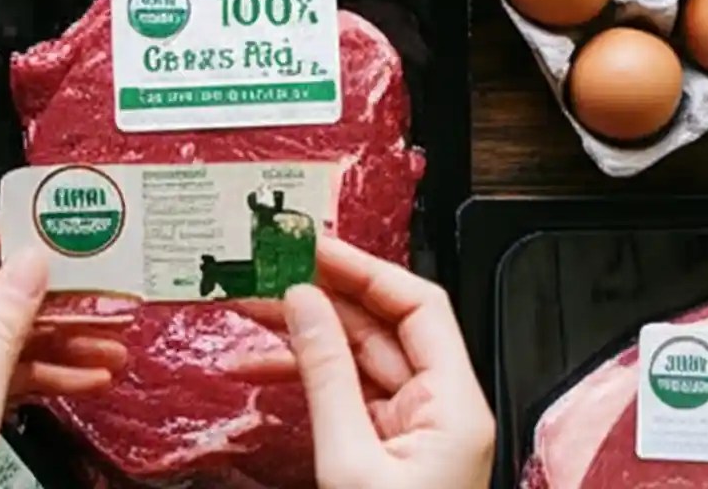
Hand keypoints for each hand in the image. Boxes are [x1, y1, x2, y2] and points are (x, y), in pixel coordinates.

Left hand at [0, 212, 126, 488]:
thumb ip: (3, 329)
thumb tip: (31, 263)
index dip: (9, 232)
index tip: (61, 229)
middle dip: (50, 296)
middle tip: (104, 290)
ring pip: (0, 336)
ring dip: (56, 340)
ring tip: (111, 343)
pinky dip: (39, 374)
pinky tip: (85, 376)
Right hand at [228, 237, 493, 488]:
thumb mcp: (348, 459)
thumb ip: (324, 374)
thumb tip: (303, 303)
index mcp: (454, 405)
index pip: (417, 306)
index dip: (364, 268)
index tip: (313, 247)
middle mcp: (440, 407)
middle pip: (382, 326)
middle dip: (323, 296)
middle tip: (271, 270)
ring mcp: (412, 427)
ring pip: (357, 356)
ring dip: (304, 334)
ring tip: (253, 312)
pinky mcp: (385, 446)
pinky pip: (345, 391)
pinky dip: (304, 375)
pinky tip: (262, 366)